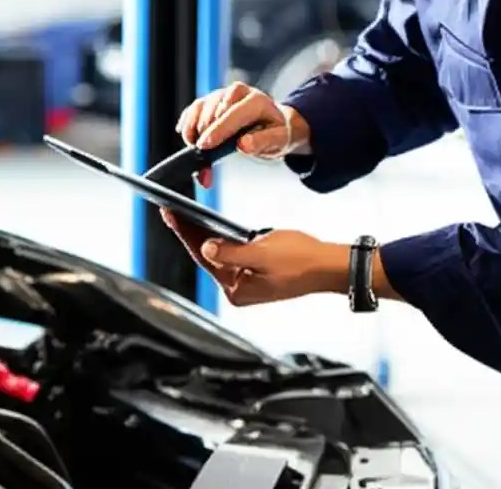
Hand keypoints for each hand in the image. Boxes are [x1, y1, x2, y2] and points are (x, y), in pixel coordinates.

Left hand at [160, 208, 345, 306]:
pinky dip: (220, 238)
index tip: (171, 215)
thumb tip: (208, 247)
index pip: (204, 257)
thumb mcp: (265, 253)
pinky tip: (208, 226)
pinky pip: (229, 252)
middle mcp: (237, 289)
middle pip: (207, 255)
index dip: (186, 233)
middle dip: (190, 232)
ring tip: (183, 215)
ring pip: (217, 253)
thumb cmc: (303, 261)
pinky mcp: (253, 272)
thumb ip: (233, 252)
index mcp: (237, 290)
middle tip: (171, 210)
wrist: (329, 266)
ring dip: (202, 234)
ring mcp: (245, 281)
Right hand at [176, 82, 309, 187]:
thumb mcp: (278, 140)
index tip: (204, 146)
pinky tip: (191, 140)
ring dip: (194, 134)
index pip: (232, 114)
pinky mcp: (208, 100)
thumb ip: (263, 142)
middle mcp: (236, 92)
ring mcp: (220, 94)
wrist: (271, 123)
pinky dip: (187, 128)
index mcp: (256, 100)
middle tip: (205, 166)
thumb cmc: (274, 131)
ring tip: (201, 154)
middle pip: (212, 113)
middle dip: (205, 139)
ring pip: (198, 110)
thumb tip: (243, 144)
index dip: (217, 130)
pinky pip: (191, 112)